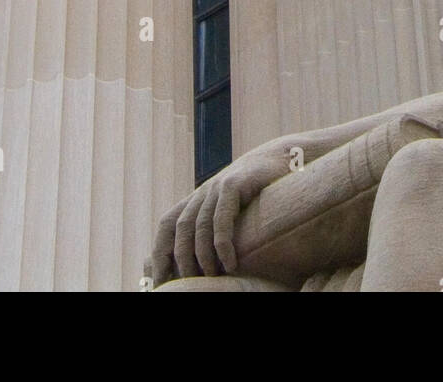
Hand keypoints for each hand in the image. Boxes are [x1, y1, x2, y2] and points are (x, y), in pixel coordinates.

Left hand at [152, 143, 289, 282]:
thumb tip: (207, 268)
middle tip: (189, 284)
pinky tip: (230, 263)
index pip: (167, 225)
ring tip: (212, 278)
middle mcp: (203, 192)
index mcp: (197, 199)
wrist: (282, 158)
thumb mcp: (233, 210)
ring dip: (202, 256)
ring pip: (199, 225)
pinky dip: (222, 243)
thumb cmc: (261, 193)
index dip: (160, 252)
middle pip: (180, 227)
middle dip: (182, 259)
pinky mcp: (234, 183)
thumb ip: (216, 229)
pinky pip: (222, 217)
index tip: (160, 281)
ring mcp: (218, 186)